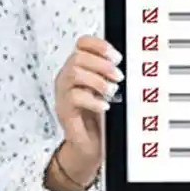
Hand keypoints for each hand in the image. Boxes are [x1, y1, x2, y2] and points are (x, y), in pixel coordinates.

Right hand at [52, 35, 123, 183]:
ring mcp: (63, 94)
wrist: (90, 146)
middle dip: (101, 64)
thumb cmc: (100, 118)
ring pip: (74, 73)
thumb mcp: (108, 91)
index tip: (117, 56)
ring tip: (111, 91)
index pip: (82, 44)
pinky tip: (104, 105)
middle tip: (118, 76)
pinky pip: (74, 97)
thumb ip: (111, 76)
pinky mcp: (64, 110)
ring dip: (97, 80)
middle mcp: (67, 78)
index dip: (99, 45)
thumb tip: (126, 64)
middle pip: (77, 56)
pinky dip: (93, 100)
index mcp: (78, 68)